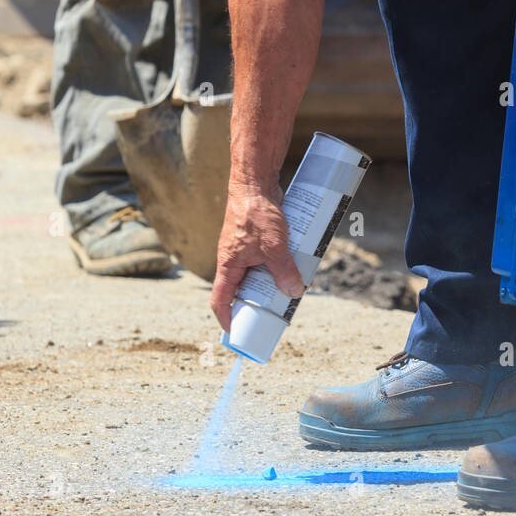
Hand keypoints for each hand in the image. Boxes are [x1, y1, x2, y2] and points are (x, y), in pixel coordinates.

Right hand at [210, 182, 303, 332]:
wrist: (256, 182)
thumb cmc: (256, 212)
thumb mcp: (274, 246)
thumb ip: (284, 270)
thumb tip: (295, 293)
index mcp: (228, 265)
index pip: (220, 300)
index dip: (226, 319)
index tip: (237, 333)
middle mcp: (233, 259)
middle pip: (241, 290)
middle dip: (256, 304)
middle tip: (273, 315)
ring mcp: (245, 249)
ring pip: (255, 274)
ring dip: (270, 283)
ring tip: (289, 291)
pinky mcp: (257, 239)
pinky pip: (265, 259)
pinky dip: (276, 266)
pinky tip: (294, 266)